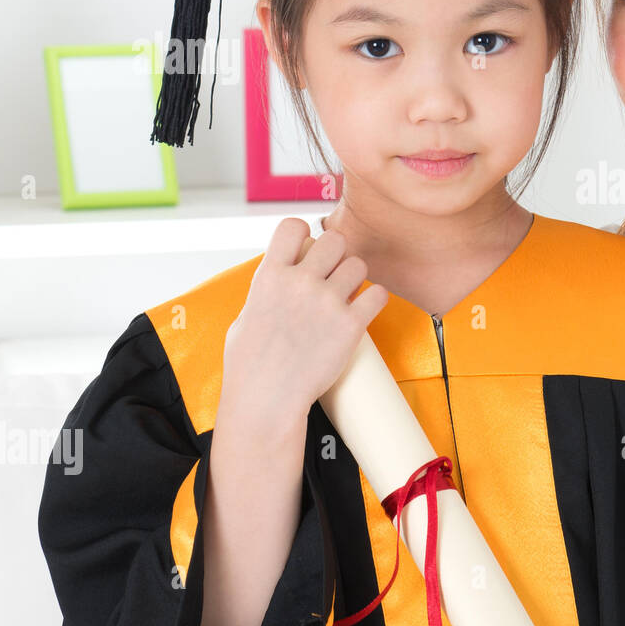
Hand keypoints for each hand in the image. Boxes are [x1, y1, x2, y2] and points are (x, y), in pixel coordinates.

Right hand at [221, 218, 388, 422]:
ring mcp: (327, 302)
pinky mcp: (351, 324)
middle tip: (331, 276)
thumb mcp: (246, 314)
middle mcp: (300, 283)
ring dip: (355, 278)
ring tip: (346, 297)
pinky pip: (378, 294)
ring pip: (358, 264)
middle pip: (335, 239)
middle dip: (335, 255)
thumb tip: (281, 275)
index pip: (292, 225)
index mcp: (269, 276)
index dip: (303, 235)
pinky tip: (363, 310)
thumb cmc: (250, 364)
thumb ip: (268, 289)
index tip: (305, 251)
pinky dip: (374, 300)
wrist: (266, 400)